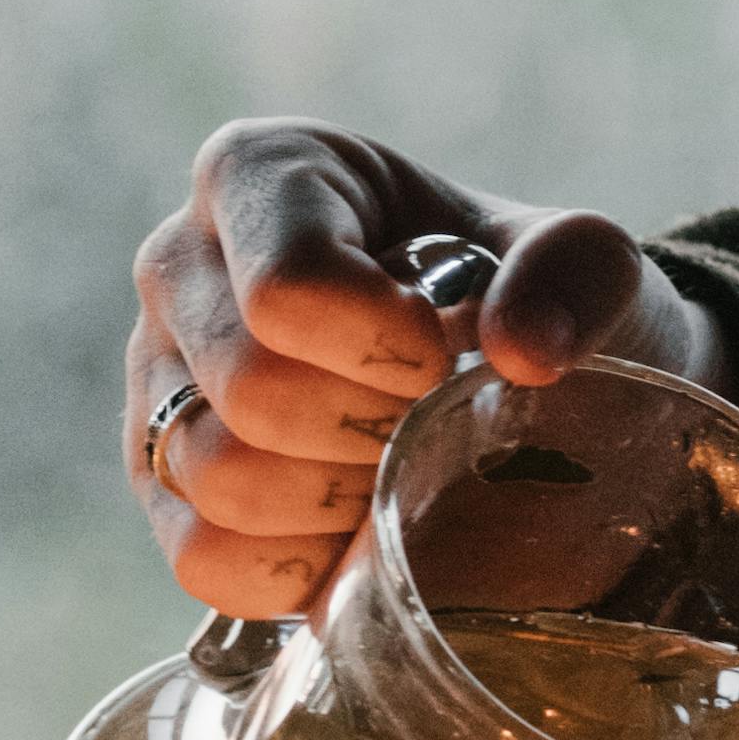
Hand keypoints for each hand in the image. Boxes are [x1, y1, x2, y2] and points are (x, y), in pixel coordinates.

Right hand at [125, 115, 712, 618]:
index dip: (384, 346)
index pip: (288, 285)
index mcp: (264, 172)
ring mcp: (154, 376)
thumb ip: (575, 273)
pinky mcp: (156, 482)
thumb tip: (523, 347)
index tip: (445, 355)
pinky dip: (301, 568)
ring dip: (339, 499)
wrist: (510, 382)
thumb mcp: (584, 261)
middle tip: (431, 419)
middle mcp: (179, 264)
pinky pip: (203, 559)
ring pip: (218, 475)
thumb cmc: (530, 298)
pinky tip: (355, 528)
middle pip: (250, 388)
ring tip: (399, 466)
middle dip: (372, 428)